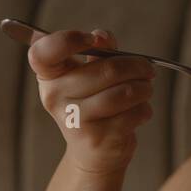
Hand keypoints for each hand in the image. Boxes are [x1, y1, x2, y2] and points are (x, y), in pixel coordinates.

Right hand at [27, 26, 155, 175]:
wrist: (92, 153)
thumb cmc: (92, 105)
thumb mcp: (88, 74)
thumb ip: (97, 50)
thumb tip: (102, 37)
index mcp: (48, 76)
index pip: (43, 52)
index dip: (68, 40)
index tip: (92, 39)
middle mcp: (55, 97)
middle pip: (106, 69)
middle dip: (136, 66)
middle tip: (147, 68)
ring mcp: (75, 119)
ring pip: (124, 92)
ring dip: (144, 88)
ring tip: (146, 89)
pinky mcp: (98, 138)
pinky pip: (133, 113)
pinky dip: (144, 109)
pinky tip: (140, 111)